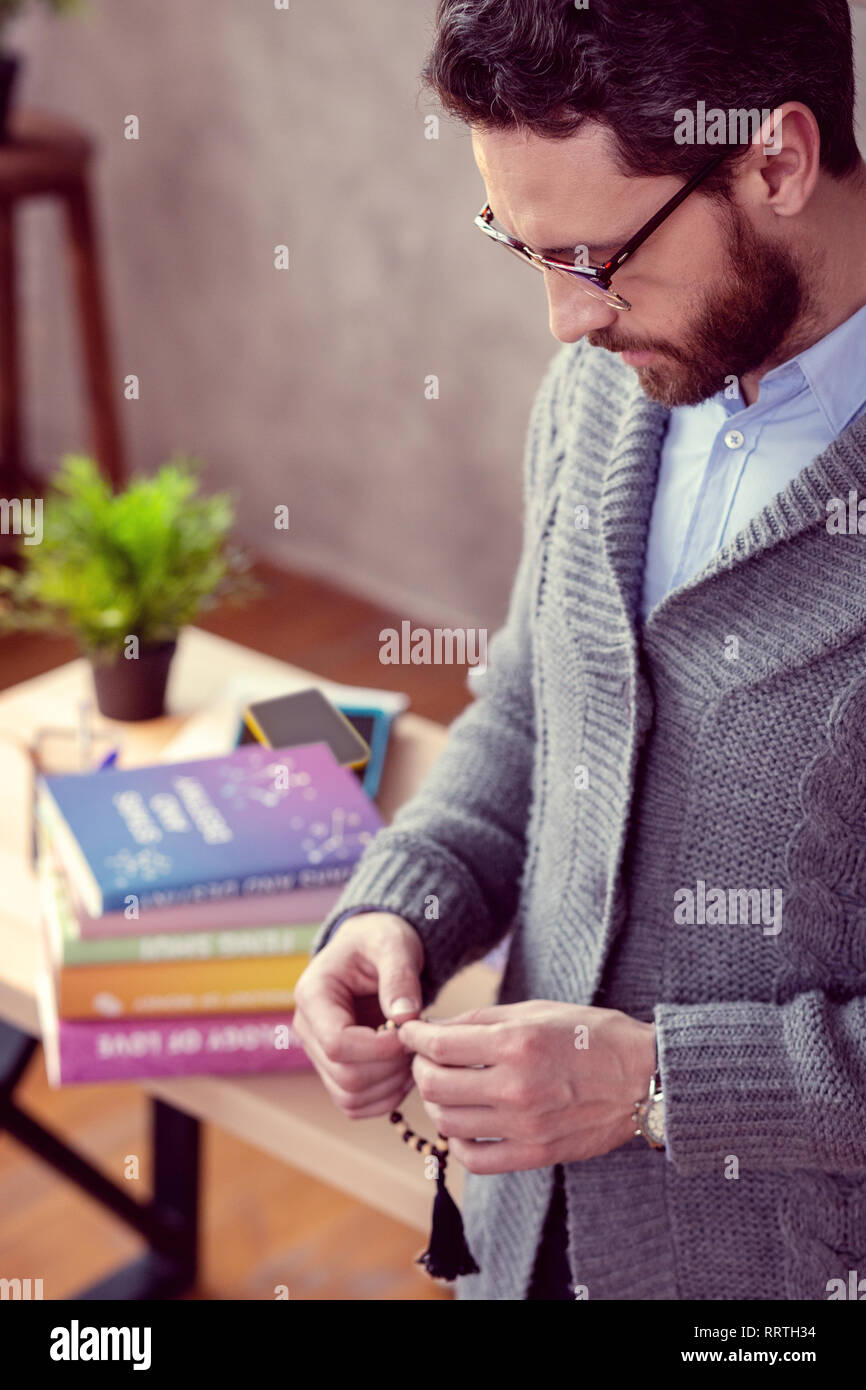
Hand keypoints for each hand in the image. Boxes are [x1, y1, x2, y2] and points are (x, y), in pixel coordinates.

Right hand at [293, 911, 424, 1118]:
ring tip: (414, 1055)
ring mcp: (319, 1053)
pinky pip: (355, 1104)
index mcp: (313, 996)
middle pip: (345, 1077)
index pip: (337, 1043)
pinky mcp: (335, 1070)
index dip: (380, 1048)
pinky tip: (405, 1070)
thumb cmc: (381, 940)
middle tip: (418, 1044)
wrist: (374, 948)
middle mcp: (308, 1029)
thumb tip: (404, 1017)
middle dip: (390, 1068)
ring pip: (350, 1098)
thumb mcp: (394, 944)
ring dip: (391, 1086)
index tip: (410, 1031)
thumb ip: (399, 975)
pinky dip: (385, 1097)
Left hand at [398, 1000, 656, 1173]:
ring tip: (445, 1089)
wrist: (645, 1078)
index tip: (409, 1033)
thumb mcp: (537, 1010)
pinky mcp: (537, 1154)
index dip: (414, 1038)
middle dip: (419, 1069)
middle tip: (424, 1059)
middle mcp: (517, 1086)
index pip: (439, 1046)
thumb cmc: (592, 1035)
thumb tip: (435, 1028)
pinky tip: (465, 1124)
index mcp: (517, 1042)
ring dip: (436, 1104)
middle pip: (435, 1086)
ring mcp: (526, 1125)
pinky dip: (459, 1142)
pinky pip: (476, 1159)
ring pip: (449, 1123)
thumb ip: (483, 1020)